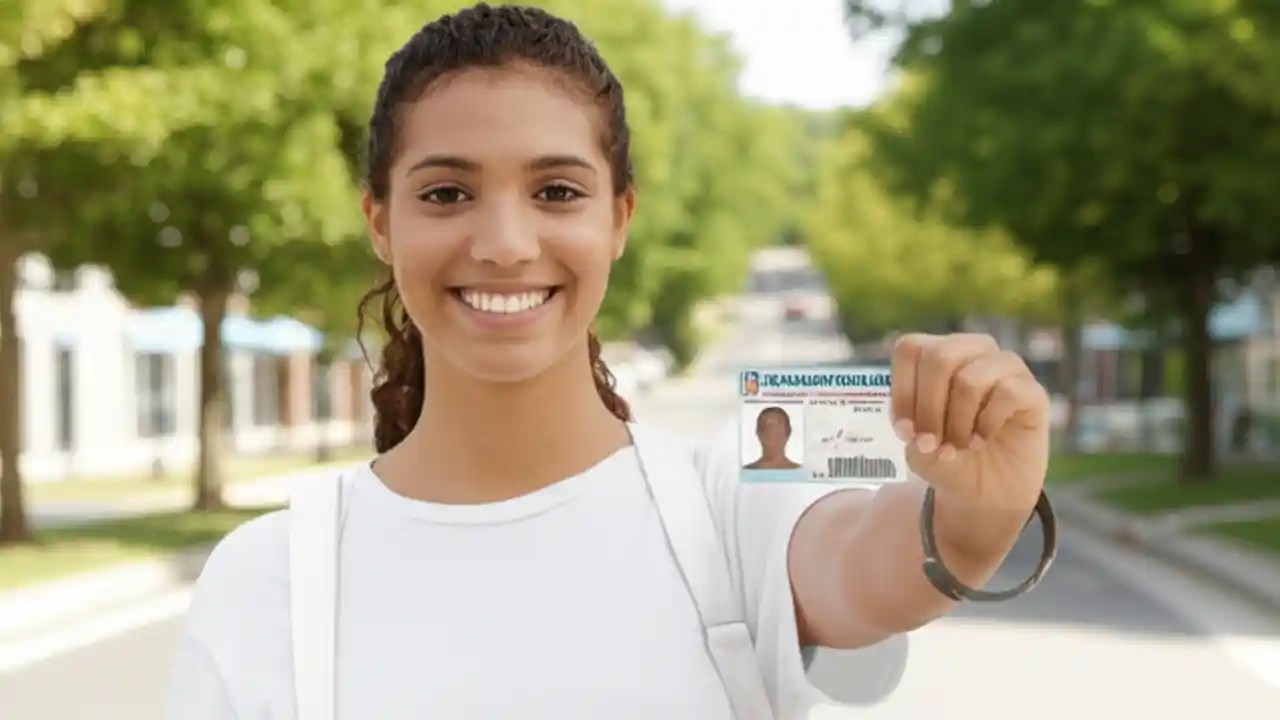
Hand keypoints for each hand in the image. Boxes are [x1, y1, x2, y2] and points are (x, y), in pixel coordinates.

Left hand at [890, 333, 1050, 512]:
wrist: (983, 491)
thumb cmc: (945, 455)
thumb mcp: (915, 443)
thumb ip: (911, 423)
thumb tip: (920, 429)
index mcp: (939, 352)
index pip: (911, 349)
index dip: (903, 392)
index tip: (905, 431)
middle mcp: (974, 350)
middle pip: (939, 357)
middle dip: (928, 408)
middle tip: (931, 443)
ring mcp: (1007, 367)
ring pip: (970, 379)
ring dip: (957, 422)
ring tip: (958, 445)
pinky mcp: (1033, 391)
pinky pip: (1007, 393)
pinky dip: (986, 423)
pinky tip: (982, 439)